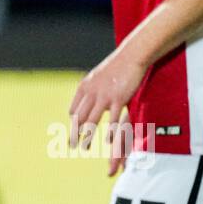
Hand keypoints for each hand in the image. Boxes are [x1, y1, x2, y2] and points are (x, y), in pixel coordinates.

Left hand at [69, 52, 147, 175]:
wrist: (131, 55)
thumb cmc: (116, 66)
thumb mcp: (97, 76)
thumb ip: (91, 89)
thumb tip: (88, 99)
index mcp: (84, 88)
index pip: (74, 110)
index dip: (74, 122)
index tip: (76, 131)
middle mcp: (91, 93)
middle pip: (79, 118)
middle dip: (74, 133)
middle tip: (71, 146)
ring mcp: (104, 96)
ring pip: (91, 121)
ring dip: (87, 137)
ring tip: (85, 148)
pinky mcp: (118, 99)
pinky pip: (112, 119)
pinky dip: (109, 131)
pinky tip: (107, 141)